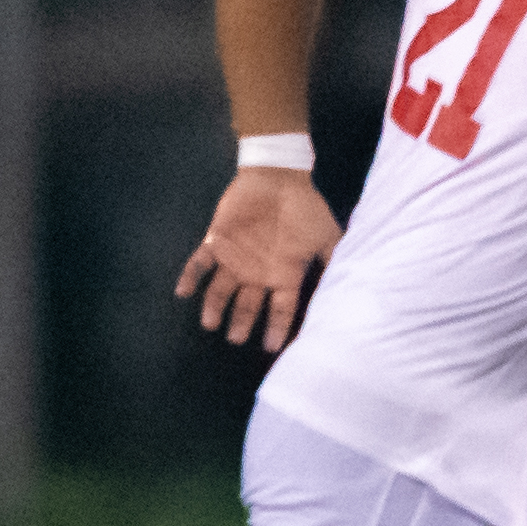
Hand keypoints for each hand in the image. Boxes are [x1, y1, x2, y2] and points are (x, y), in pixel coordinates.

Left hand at [176, 166, 342, 350]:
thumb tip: (343, 290)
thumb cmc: (305, 208)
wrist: (279, 178)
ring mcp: (235, 259)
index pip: (280, 308)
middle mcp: (257, 272)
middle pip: (247, 305)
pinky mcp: (217, 242)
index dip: (276, 327)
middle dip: (240, 322)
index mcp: (283, 274)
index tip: (271, 347)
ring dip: (214, 306)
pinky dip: (190, 277)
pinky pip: (199, 263)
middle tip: (234, 339)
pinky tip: (183, 292)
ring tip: (209, 323)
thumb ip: (331, 263)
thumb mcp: (327, 237)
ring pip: (221, 290)